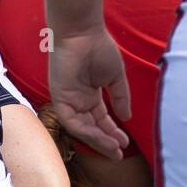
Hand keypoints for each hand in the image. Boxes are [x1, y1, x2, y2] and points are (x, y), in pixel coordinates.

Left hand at [49, 27, 131, 159]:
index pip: (101, 119)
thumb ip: (120, 98)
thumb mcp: (115, 77)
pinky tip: (102, 137)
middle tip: (119, 154)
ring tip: (114, 149)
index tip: (125, 144)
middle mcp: (78, 100)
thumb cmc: (98, 47)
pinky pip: (71, 121)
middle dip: (105, 141)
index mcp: (90, 94)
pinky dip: (86, 131)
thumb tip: (127, 117)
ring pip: (82, 128)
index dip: (112, 132)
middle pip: (91, 127)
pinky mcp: (59, 98)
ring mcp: (68, 100)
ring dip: (98, 140)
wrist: (82, 32)